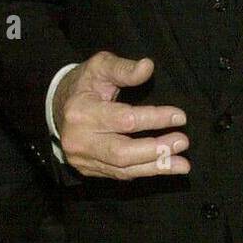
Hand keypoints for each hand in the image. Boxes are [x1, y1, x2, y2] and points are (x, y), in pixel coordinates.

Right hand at [54, 51, 189, 179]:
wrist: (59, 106)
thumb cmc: (85, 84)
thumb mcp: (100, 66)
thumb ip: (123, 68)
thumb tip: (148, 66)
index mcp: (81, 112)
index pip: (124, 120)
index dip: (154, 118)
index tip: (180, 116)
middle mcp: (79, 140)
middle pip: (122, 152)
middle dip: (156, 149)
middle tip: (183, 141)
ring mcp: (83, 159)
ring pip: (123, 170)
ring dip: (156, 167)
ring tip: (182, 164)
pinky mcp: (88, 170)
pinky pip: (120, 175)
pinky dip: (145, 172)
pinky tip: (165, 167)